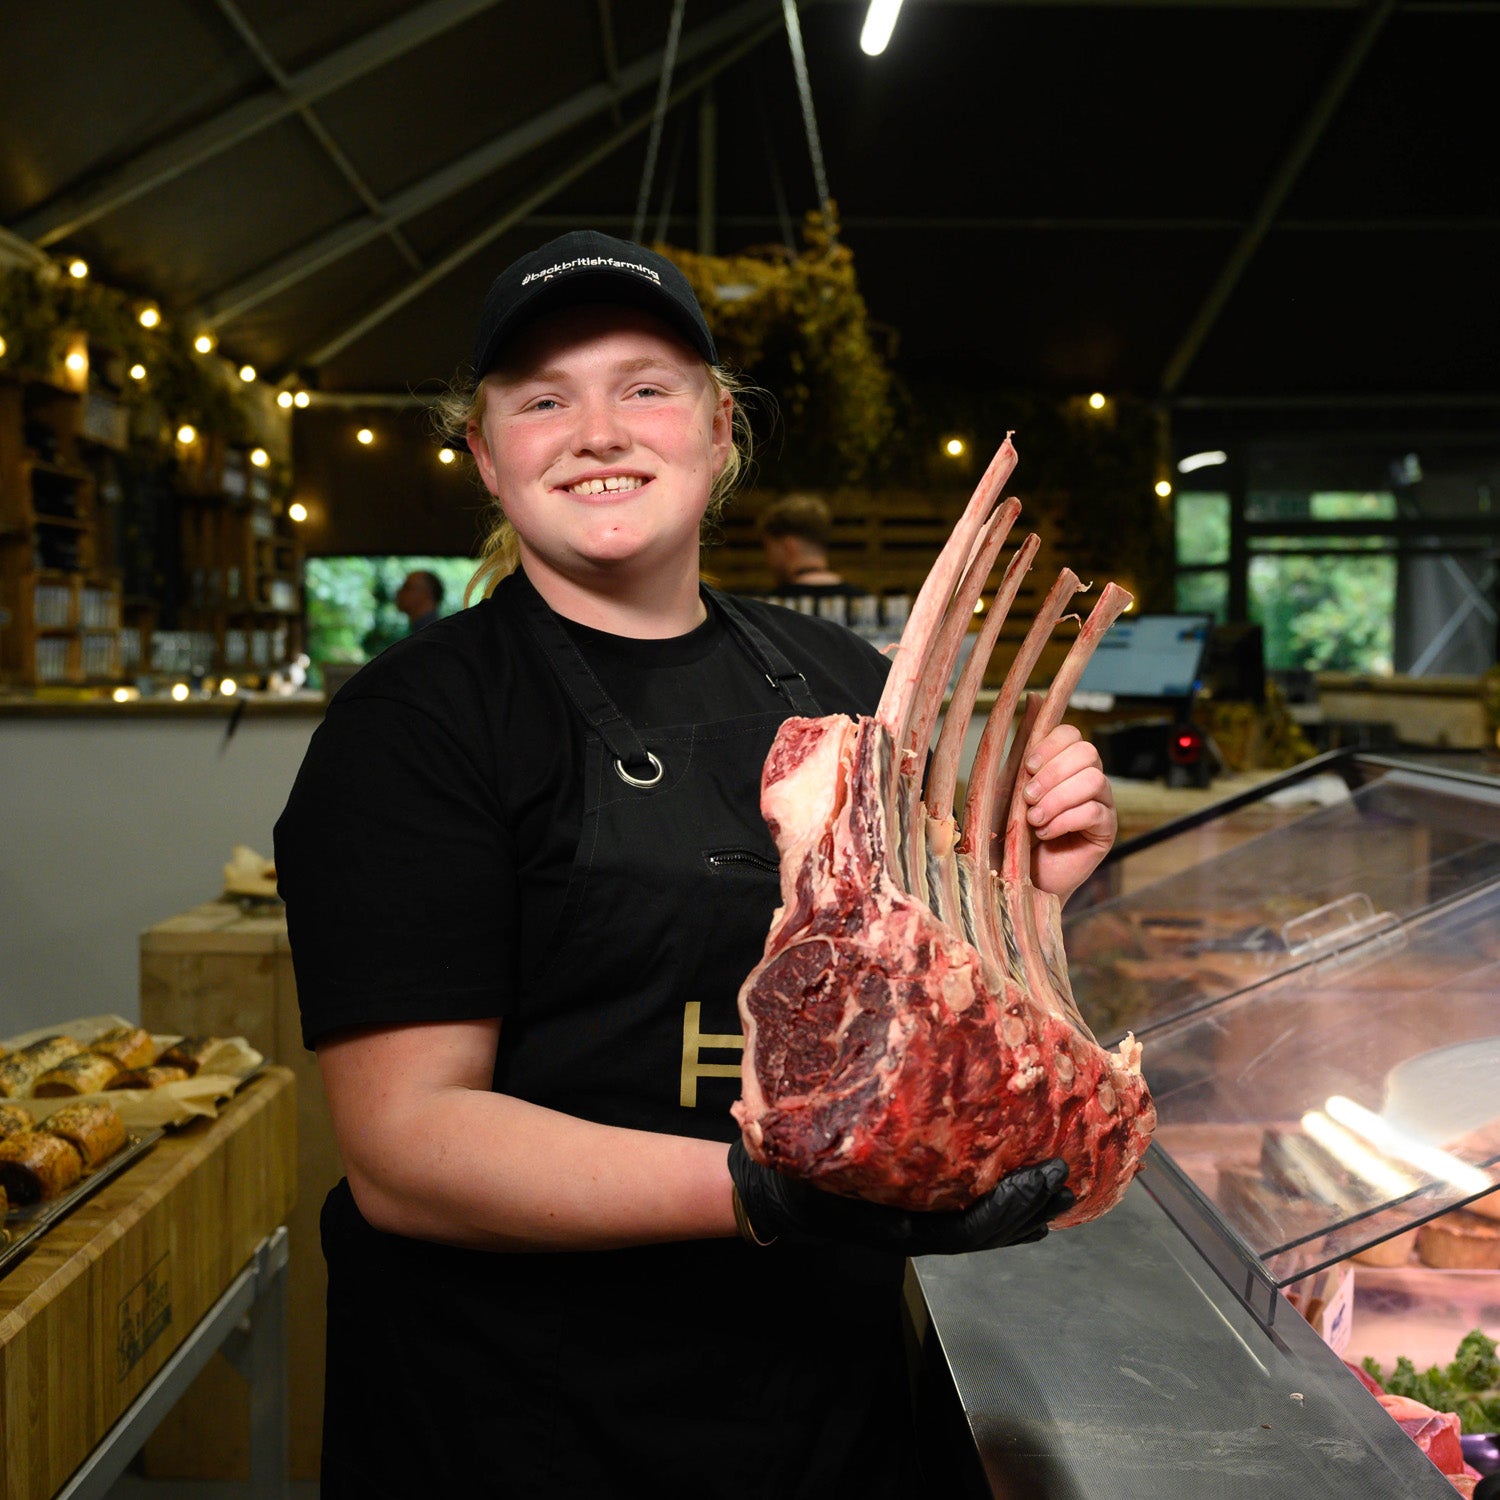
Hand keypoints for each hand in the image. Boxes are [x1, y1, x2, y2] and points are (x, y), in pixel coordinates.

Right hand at [728, 1140, 1072, 1254]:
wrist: (786, 1201)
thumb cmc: (796, 1173)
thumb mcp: (805, 1154)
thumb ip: (822, 1135)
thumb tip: (799, 1102)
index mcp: (893, 1225)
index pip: (965, 1227)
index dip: (1007, 1205)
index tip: (1041, 1177)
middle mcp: (915, 1231)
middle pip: (986, 1232)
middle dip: (1029, 1207)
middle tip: (1066, 1178)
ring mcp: (921, 1227)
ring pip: (986, 1230)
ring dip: (1026, 1213)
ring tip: (1063, 1193)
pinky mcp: (924, 1215)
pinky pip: (974, 1219)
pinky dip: (1007, 1213)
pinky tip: (1031, 1203)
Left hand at [1020, 724, 1115, 902]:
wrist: (1013, 876)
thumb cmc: (1009, 830)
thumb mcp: (1008, 784)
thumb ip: (1023, 745)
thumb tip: (1034, 697)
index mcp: (1063, 763)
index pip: (1072, 734)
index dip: (1050, 746)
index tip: (1027, 767)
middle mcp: (1087, 778)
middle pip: (1088, 753)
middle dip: (1053, 774)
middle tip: (1027, 798)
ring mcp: (1100, 803)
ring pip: (1094, 780)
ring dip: (1057, 799)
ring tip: (1033, 819)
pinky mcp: (1106, 831)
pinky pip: (1095, 812)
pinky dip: (1065, 820)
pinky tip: (1045, 833)